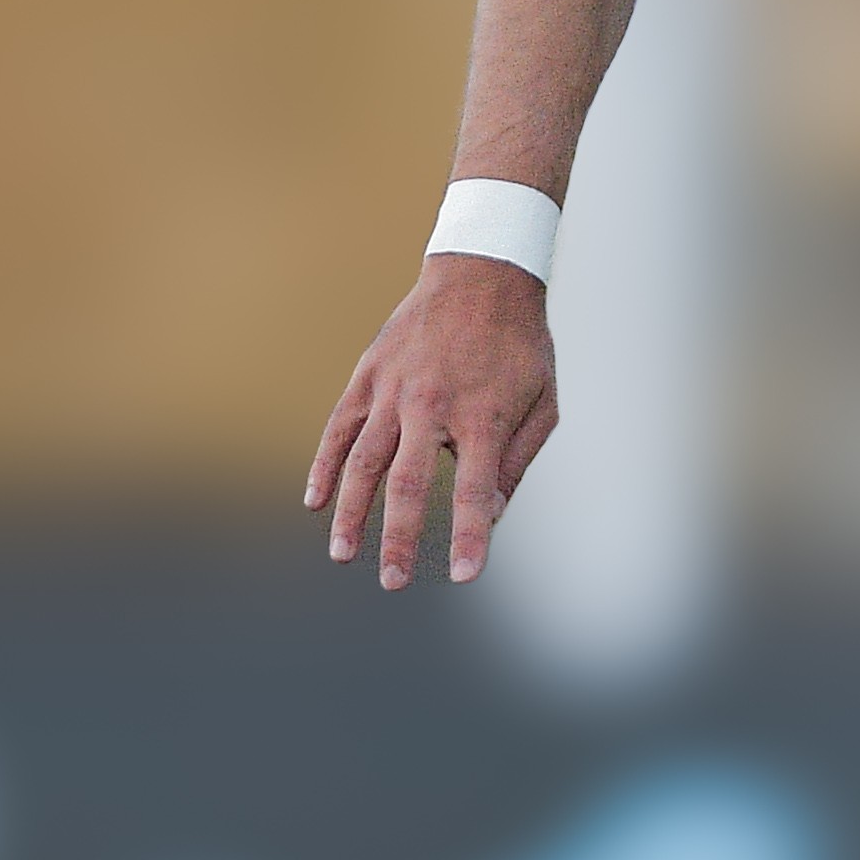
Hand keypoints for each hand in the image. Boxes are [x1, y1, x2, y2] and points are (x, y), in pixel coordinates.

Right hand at [307, 255, 559, 589]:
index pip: (477, 491)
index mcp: (485, 416)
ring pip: (364, 461)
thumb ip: (518, 460)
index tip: (466, 576)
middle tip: (393, 583)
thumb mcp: (543, 402)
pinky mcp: (367, 377)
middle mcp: (433, 407)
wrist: (482, 277)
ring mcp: (393, 391)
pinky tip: (315, 501)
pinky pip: (339, 429)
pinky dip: (324, 466)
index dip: (472, 536)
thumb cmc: (520, 347)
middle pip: (410, 485)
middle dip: (400, 538)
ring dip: (351, 512)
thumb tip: (493, 512)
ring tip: (344, 555)